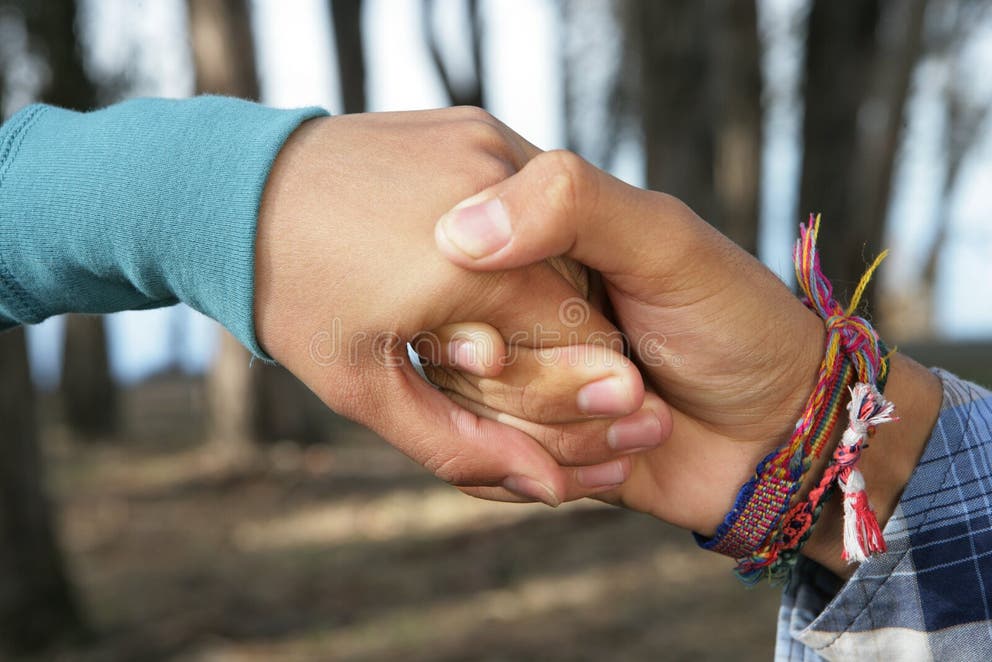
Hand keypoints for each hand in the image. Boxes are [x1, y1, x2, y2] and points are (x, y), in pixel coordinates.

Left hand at [252, 109, 669, 506]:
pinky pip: (530, 189)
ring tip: (476, 300)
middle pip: (577, 283)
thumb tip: (551, 486)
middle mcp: (496, 192)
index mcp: (474, 268)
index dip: (571, 378)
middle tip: (495, 347)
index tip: (549, 397)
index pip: (581, 338)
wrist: (235, 190)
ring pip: (561, 232)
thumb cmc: (294, 296)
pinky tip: (472, 250)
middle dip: (554, 330)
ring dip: (541, 276)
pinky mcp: (475, 123)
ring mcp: (487, 144)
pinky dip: (522, 230)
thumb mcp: (364, 386)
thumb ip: (461, 445)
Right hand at [432, 149, 942, 575]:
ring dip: (571, 433)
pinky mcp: (532, 443)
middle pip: (458, 362)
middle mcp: (517, 311)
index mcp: (536, 246)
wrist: (779, 437)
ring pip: (476, 421)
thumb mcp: (664, 241)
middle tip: (632, 383)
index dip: (476, 325)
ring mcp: (523, 380)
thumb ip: (570, 205)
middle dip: (548, 388)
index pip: (450, 280)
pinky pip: (497, 470)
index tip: (503, 349)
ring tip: (644, 418)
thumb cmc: (734, 323)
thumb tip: (455, 229)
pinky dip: (566, 473)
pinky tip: (625, 457)